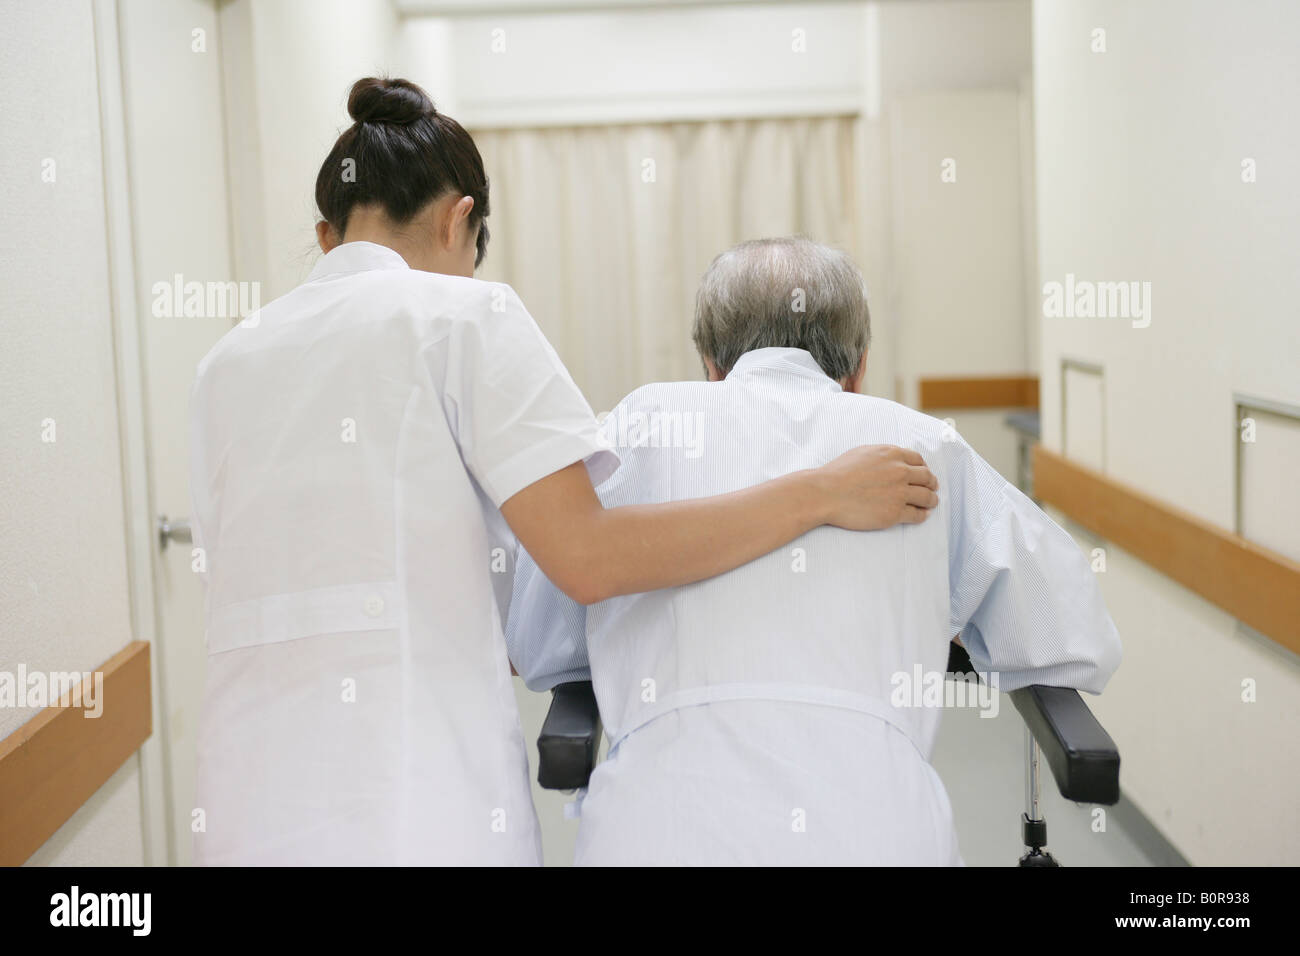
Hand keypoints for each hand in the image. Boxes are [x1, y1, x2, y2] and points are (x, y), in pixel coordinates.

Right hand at [814, 445, 938, 529]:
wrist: (826, 493)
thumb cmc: (838, 473)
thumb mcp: (862, 452)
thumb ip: (882, 455)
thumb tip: (892, 459)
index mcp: (892, 454)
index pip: (918, 460)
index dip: (924, 467)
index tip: (924, 474)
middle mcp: (900, 471)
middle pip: (927, 477)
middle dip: (932, 483)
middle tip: (932, 488)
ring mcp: (899, 493)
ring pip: (927, 497)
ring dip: (932, 500)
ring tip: (931, 503)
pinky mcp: (895, 513)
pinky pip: (917, 515)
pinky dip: (922, 515)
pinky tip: (922, 515)